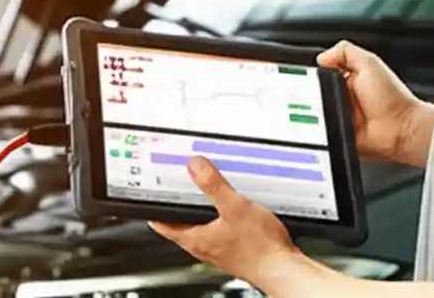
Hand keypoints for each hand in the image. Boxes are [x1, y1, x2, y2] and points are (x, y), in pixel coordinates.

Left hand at [148, 156, 301, 287]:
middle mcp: (203, 247)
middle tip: (177, 184)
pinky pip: (218, 230)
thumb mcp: (234, 206)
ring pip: (200, 227)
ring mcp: (218, 250)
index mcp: (196, 238)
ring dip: (199, 210)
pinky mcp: (234, 250)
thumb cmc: (260, 247)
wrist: (283, 268)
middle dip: (179, 204)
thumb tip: (195, 166)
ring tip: (204, 192)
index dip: (154, 206)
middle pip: (180, 223)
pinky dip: (218, 217)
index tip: (149, 191)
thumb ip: (213, 184)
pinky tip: (231, 209)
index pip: (162, 223)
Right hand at [317, 40, 433, 166]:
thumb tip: (322, 57)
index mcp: (349, 78)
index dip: (315, 72)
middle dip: (313, 92)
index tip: (310, 73)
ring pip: (315, 112)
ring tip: (330, 107)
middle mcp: (344, 97)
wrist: (401, 129)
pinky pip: (322, 130)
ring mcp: (341, 116)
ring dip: (317, 110)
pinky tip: (330, 122)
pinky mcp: (339, 133)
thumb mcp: (369, 63)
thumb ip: (346, 52)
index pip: (323, 71)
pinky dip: (322, 128)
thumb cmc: (392, 98)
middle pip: (316, 92)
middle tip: (323, 92)